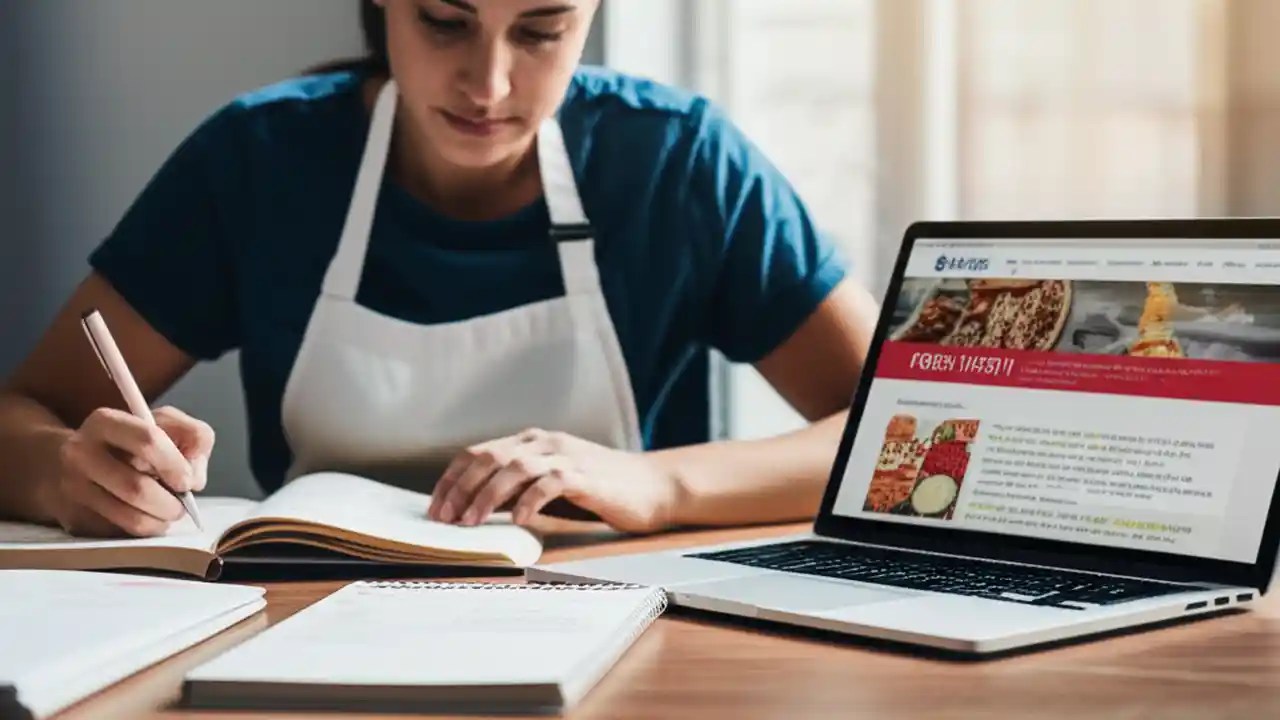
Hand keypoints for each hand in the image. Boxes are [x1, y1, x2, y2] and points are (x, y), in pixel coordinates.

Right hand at [50, 405, 213, 536]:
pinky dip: (144, 530)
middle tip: (182, 505)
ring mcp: (72, 488)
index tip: (187, 481)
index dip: (175, 464)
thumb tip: (195, 477)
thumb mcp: (165, 424)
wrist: (70, 463)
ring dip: (161, 521)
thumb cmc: (131, 443)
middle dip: (171, 503)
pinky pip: (121, 533)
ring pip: (131, 518)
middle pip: (138, 488)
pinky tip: (146, 517)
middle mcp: (81, 453)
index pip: (148, 441)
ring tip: (168, 512)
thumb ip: (193, 436)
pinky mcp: (74, 518)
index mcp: (105, 422)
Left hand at [426, 429, 680, 533]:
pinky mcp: (584, 476)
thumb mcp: (551, 483)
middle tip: (444, 518)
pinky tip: (517, 520)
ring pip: (514, 467)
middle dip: (460, 488)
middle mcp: (545, 443)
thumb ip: (518, 488)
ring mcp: (565, 456)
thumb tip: (475, 509)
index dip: (452, 479)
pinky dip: (528, 501)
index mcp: (533, 441)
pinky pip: (548, 484)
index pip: (478, 452)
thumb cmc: (600, 489)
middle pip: (489, 457)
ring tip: (470, 522)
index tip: (436, 507)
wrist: (652, 486)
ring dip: (486, 496)